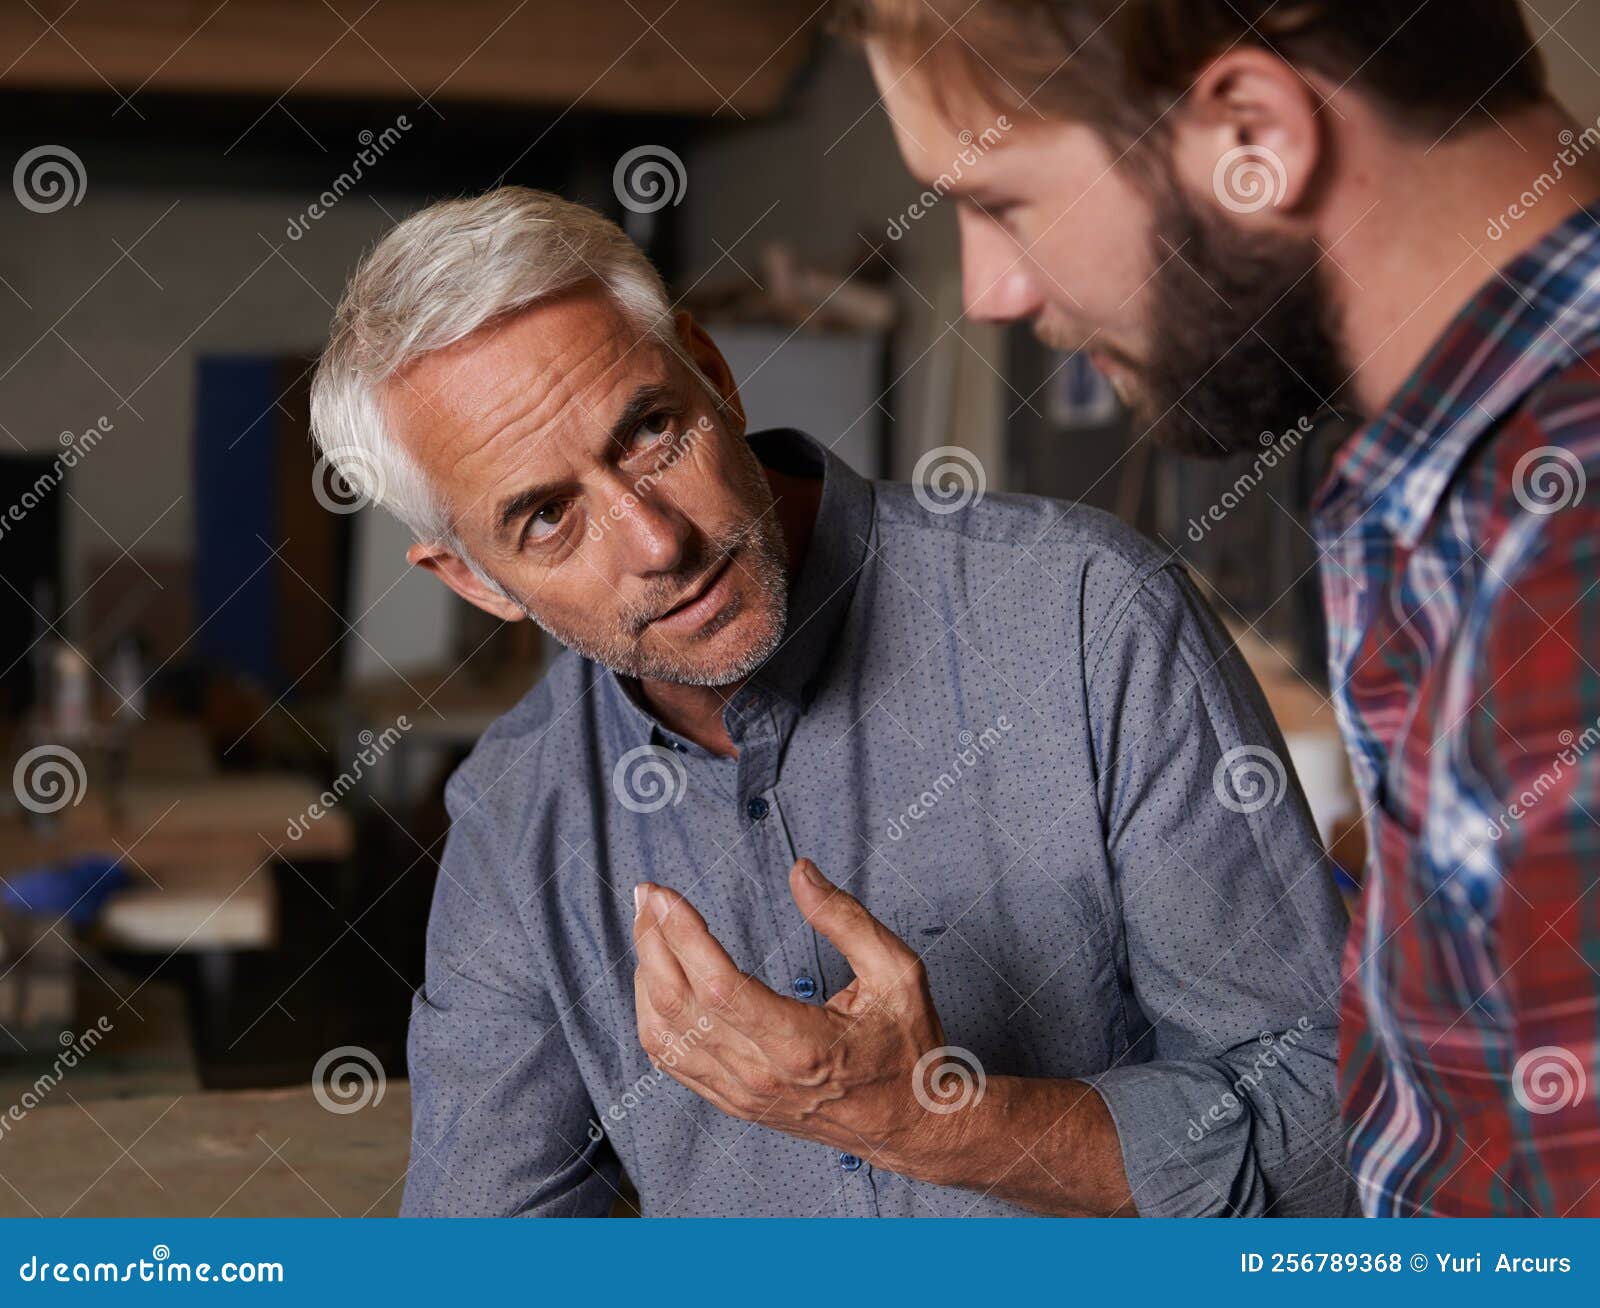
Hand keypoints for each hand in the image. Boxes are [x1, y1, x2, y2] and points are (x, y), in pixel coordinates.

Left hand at [631, 859, 957, 1173]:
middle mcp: (762, 1075)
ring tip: (648, 927)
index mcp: (802, 1044)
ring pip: (662, 1035)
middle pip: (677, 1004)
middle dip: (652, 940)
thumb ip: (847, 919)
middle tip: (647, 894)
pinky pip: (671, 1062)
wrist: (913, 1127)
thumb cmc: (909, 1048)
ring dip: (644, 975)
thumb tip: (801, 872)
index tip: (665, 893)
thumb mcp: (898, 972)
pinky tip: (655, 978)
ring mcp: (742, 1094)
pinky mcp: (734, 1103)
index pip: (718, 985)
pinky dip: (650, 1016)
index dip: (682, 934)